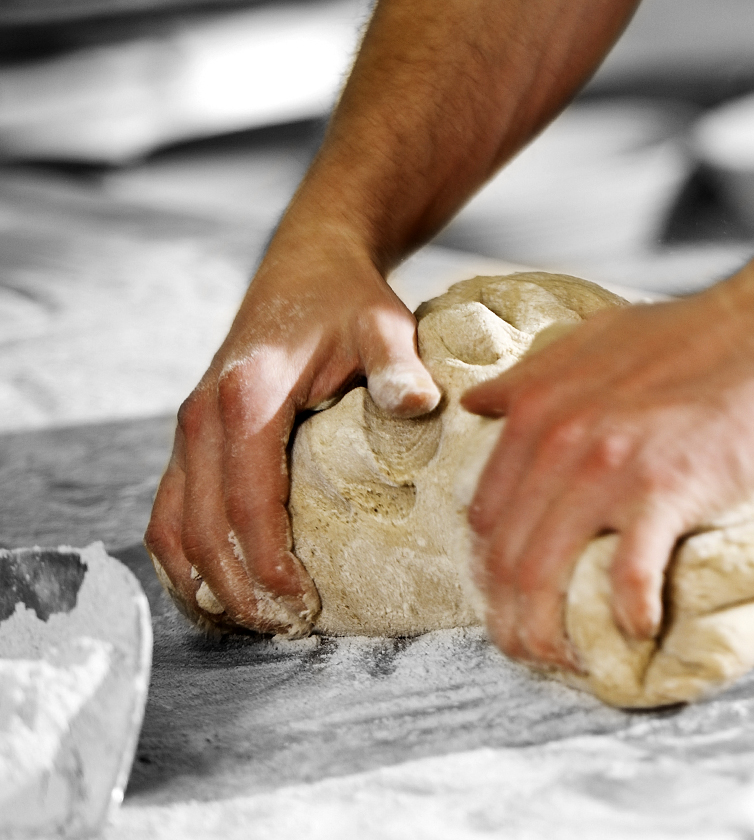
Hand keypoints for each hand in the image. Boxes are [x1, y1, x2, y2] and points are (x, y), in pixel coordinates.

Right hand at [144, 242, 440, 634]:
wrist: (307, 265)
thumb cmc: (351, 302)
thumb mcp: (384, 325)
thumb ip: (398, 365)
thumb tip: (420, 403)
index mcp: (247, 398)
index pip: (247, 502)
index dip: (268, 564)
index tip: (302, 608)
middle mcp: (201, 417)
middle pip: (202, 529)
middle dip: (237, 591)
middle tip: (285, 632)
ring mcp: (187, 429)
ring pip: (171, 529)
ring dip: (204, 585)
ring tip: (254, 626)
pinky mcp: (189, 440)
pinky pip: (169, 514)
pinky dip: (184, 563)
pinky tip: (219, 598)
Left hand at [460, 285, 753, 672]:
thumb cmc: (691, 333)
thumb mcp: (591, 339)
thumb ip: (530, 376)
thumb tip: (478, 402)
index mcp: (537, 411)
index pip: (485, 516)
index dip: (490, 570)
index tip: (512, 599)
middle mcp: (561, 443)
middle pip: (506, 557)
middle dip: (509, 617)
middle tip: (530, 651)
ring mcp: (611, 470)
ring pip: (545, 575)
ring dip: (548, 633)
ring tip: (569, 661)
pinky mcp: (666, 490)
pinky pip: (628, 573)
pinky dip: (627, 613)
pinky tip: (638, 629)